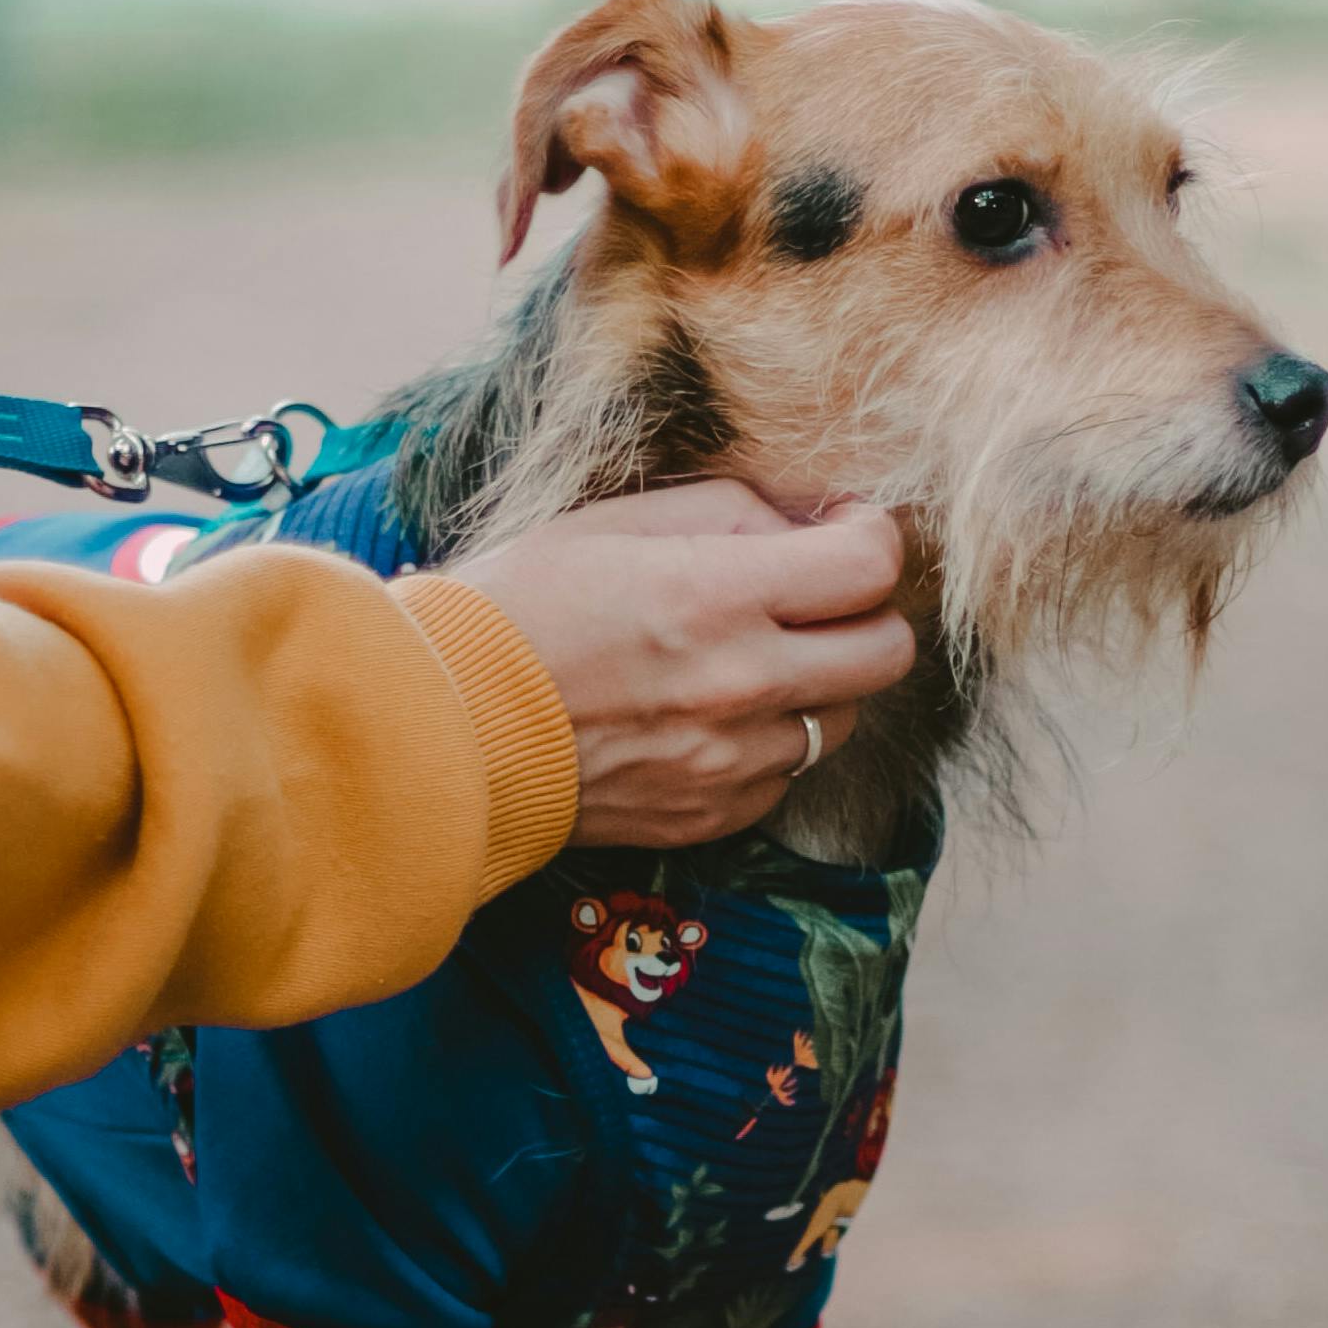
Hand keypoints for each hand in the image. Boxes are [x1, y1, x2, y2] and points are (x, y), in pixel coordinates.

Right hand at [446, 482, 917, 849]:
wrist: (439, 729)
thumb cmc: (513, 609)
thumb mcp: (611, 523)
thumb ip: (726, 512)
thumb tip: (807, 517)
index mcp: (717, 596)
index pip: (869, 564)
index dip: (872, 535)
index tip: (843, 529)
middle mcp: (740, 685)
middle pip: (888, 653)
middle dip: (869, 613)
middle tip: (821, 595)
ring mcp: (729, 762)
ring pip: (840, 719)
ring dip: (815, 684)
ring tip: (746, 660)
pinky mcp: (709, 816)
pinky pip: (783, 777)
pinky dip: (765, 745)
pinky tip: (705, 718)